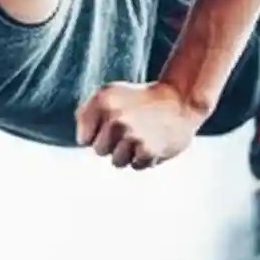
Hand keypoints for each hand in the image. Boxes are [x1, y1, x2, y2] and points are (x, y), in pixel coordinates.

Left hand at [75, 82, 206, 169]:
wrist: (180, 100)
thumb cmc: (141, 99)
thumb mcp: (111, 94)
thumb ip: (87, 112)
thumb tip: (80, 138)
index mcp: (103, 101)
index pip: (84, 138)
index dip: (96, 135)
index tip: (110, 126)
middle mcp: (114, 117)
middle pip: (99, 151)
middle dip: (112, 144)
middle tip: (130, 129)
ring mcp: (131, 135)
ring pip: (116, 161)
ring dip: (128, 153)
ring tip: (142, 135)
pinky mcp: (147, 150)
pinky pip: (135, 166)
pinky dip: (144, 158)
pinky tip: (153, 142)